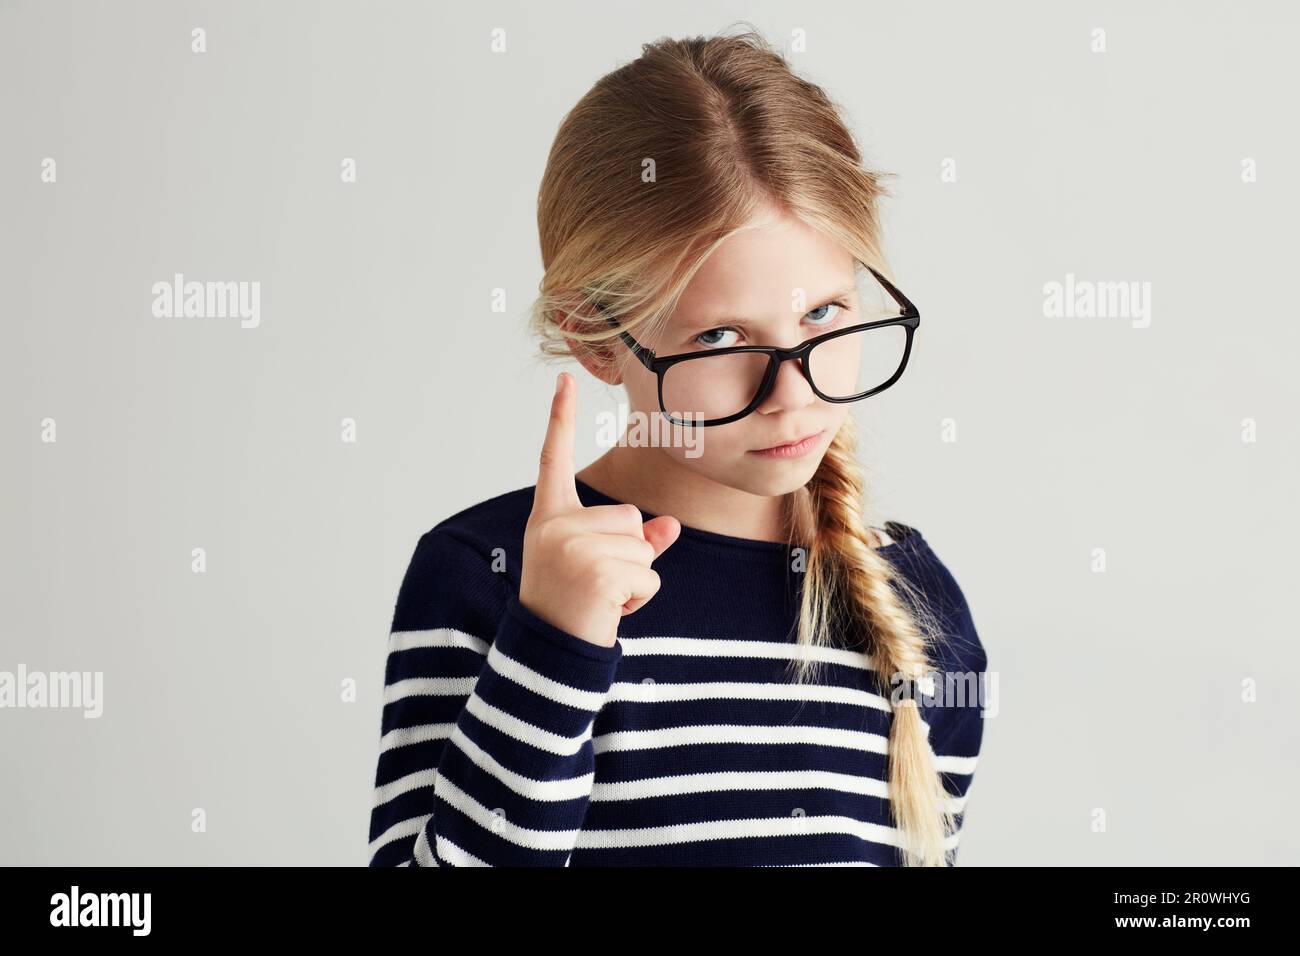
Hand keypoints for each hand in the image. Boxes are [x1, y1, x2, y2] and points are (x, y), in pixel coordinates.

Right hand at [519, 372, 680, 646]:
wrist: (549, 657)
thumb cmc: (572, 610)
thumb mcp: (601, 567)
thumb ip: (636, 542)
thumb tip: (670, 526)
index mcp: (548, 517)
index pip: (554, 460)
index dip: (560, 419)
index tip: (565, 380)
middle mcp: (555, 525)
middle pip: (630, 517)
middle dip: (629, 556)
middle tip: (595, 586)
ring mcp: (572, 545)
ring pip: (643, 547)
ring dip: (635, 580)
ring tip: (600, 599)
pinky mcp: (595, 570)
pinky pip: (648, 575)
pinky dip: (638, 599)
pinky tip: (606, 611)